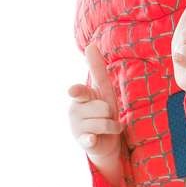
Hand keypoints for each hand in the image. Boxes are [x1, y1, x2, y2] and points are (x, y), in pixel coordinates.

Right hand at [67, 42, 123, 161]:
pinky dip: (92, 140)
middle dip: (111, 114)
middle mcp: (75, 110)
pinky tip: (92, 139)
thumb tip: (90, 45)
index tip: (73, 91)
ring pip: (105, 123)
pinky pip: (90, 138)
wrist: (104, 141)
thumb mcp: (103, 90)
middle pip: (103, 108)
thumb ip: (97, 69)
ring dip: (113, 127)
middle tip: (107, 118)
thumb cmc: (104, 112)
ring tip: (108, 129)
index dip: (78, 92)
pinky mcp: (81, 141)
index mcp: (80, 97)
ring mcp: (76, 127)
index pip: (81, 92)